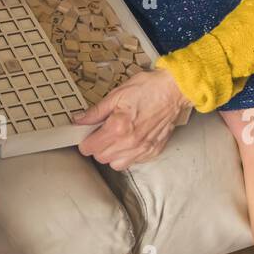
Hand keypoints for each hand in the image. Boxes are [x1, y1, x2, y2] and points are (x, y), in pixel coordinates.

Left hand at [74, 66, 191, 170]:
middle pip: (101, 158)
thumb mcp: (116, 94)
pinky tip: (130, 140)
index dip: (85, 141)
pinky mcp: (153, 151)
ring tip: (116, 138)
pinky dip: (128, 155)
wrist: (174, 90)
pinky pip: (134, 162)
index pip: (90, 147)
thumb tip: (80, 120)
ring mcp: (143, 149)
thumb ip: (96, 111)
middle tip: (102, 133)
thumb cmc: (149, 88)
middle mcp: (131, 142)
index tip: (87, 135)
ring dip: (112, 154)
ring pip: (117, 165)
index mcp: (118, 127)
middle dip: (98, 147)